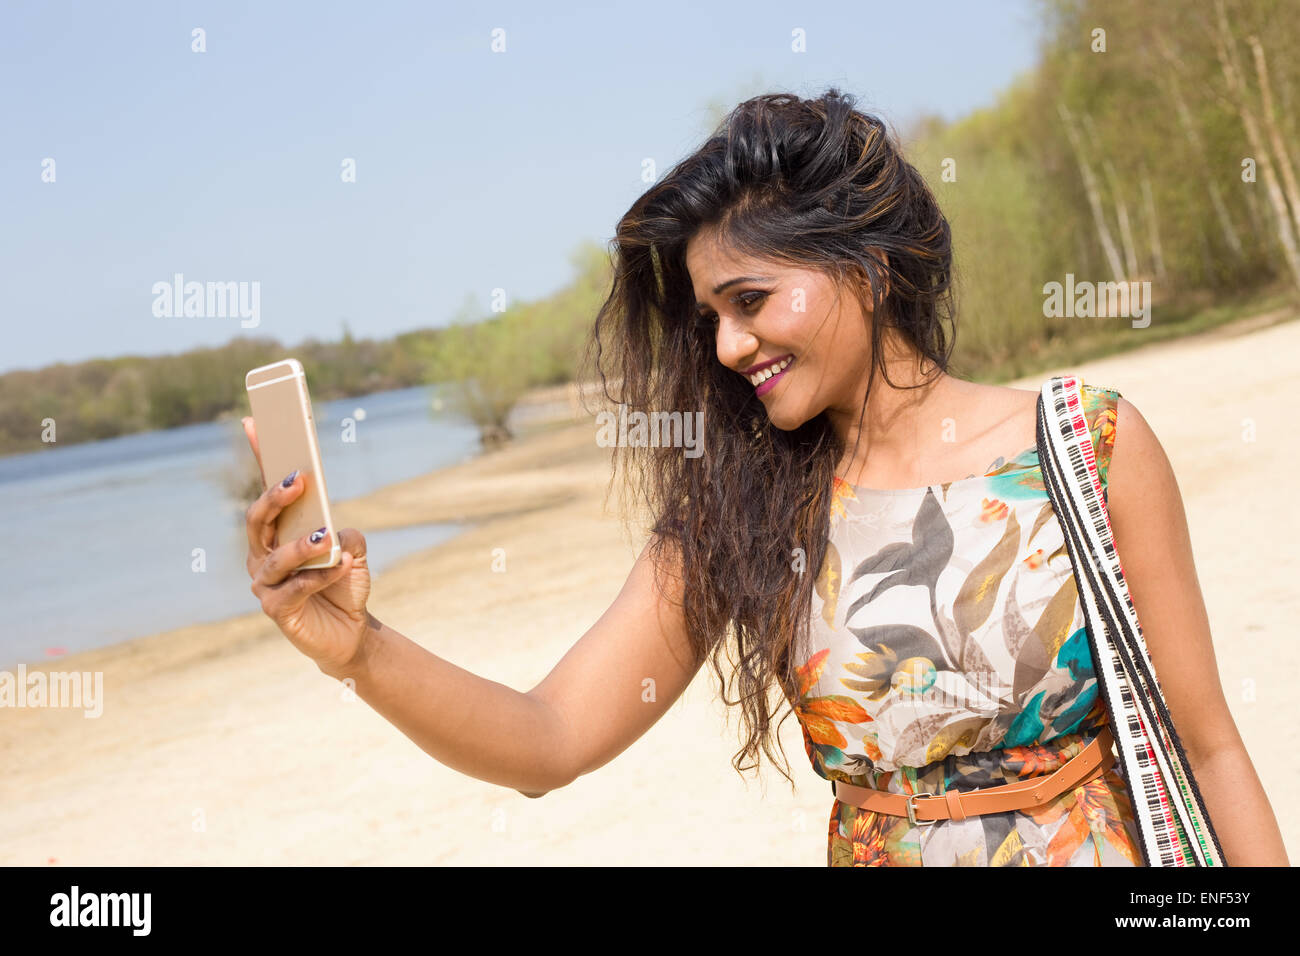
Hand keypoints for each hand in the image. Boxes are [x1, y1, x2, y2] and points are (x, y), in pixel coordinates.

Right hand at [242, 416, 372, 674]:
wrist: (350, 631)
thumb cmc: (344, 583)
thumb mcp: (353, 551)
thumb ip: (346, 534)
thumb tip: (336, 531)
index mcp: (278, 533)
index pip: (265, 492)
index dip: (260, 457)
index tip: (256, 422)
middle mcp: (263, 554)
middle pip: (258, 519)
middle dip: (275, 497)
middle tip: (301, 481)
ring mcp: (265, 583)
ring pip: (275, 557)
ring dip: (302, 545)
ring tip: (326, 536)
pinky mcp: (275, 609)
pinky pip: (295, 588)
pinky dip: (321, 576)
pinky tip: (343, 566)